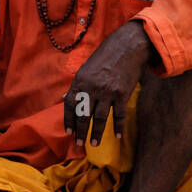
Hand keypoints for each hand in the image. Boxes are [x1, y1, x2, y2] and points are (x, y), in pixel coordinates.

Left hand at [63, 20, 152, 148]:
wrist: (126, 48)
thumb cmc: (104, 58)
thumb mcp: (85, 69)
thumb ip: (76, 86)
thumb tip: (64, 99)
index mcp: (79, 82)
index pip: (70, 105)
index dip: (69, 120)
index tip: (68, 132)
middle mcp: (91, 88)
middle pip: (84, 115)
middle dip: (80, 131)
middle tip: (79, 144)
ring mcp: (107, 92)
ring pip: (100, 118)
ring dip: (97, 133)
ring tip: (94, 144)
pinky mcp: (122, 94)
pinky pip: (119, 115)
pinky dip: (118, 127)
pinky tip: (117, 136)